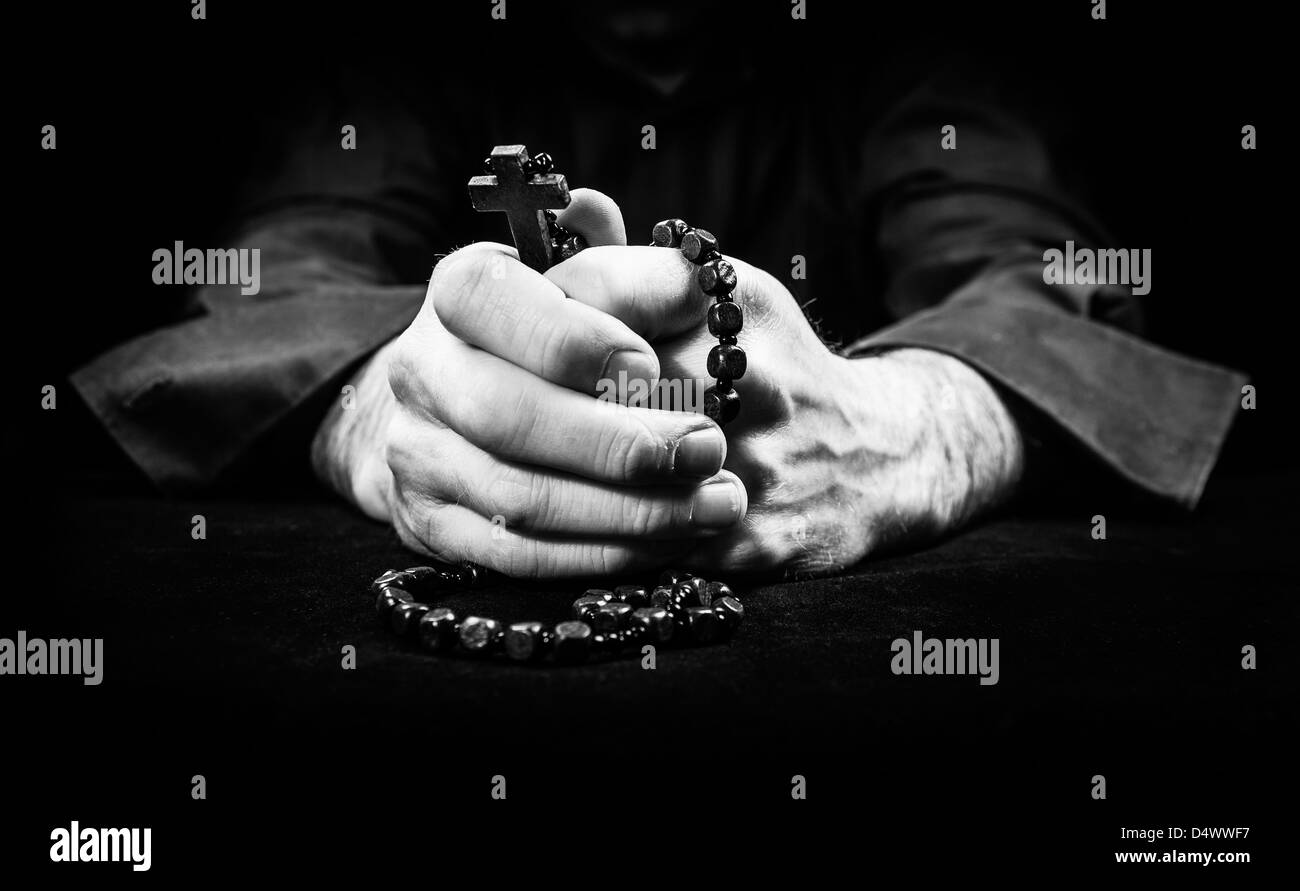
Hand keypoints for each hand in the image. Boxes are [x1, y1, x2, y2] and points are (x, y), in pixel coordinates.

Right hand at [312, 190, 750, 576]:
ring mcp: (418, 453)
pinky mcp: (433, 525)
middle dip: (619, 443)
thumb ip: (625, 266)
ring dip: (629, 510)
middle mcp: (422, 369)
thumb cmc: (559, 333)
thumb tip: (642, 249)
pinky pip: (518, 556)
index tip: (649, 367)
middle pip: (506, 416)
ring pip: (519, 497)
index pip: (487, 300)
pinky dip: (600, 553)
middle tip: (708, 449)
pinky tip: (666, 542)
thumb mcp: (598, 283)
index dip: (569, 339)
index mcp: (458, 292)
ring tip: (712, 503)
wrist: (468, 404)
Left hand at [546, 246, 1026, 575]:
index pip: (589, 286)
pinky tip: (567, 529)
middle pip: (589, 387)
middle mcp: (747, 370)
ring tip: (513, 473)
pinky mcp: (756, 536)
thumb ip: (633, 259)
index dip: (530, 319)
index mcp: (727, 296)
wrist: (883, 453)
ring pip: (607, 475)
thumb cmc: (772, 365)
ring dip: (548, 479)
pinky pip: (642, 545)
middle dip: (527, 407)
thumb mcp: (719, 292)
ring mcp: (755, 458)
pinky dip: (594, 541)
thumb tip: (567, 210)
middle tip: (487, 418)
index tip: (508, 343)